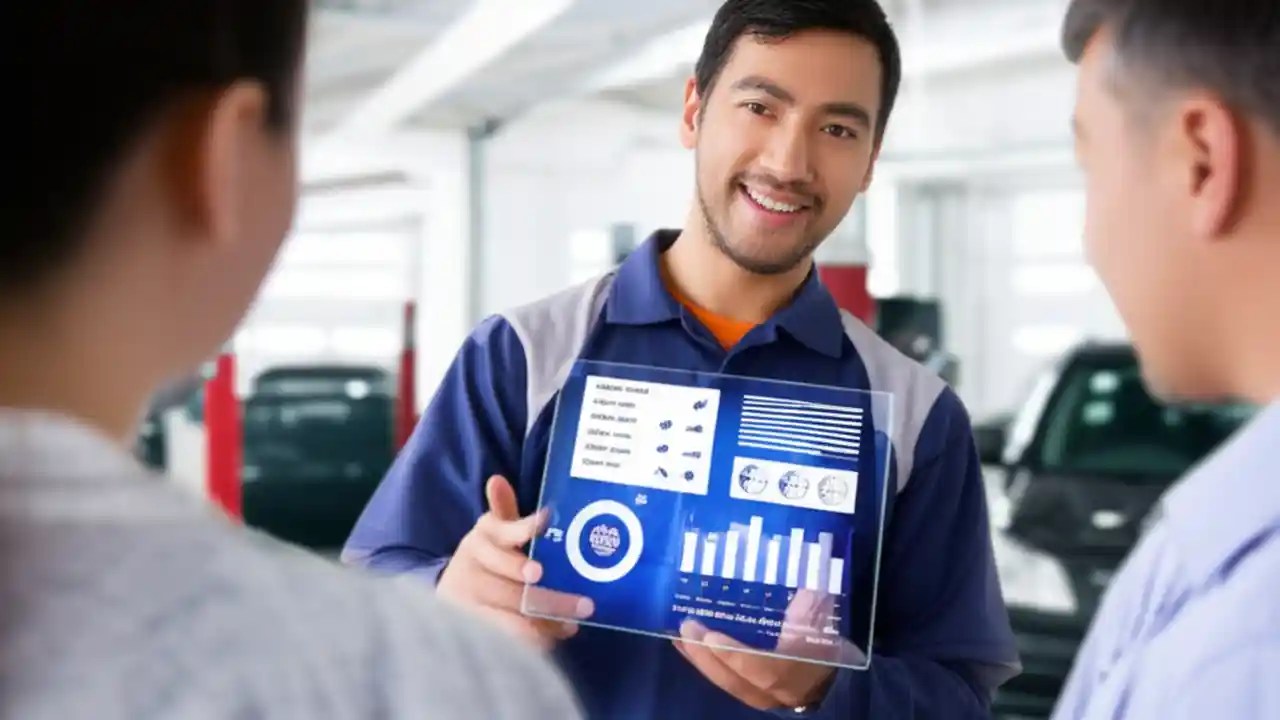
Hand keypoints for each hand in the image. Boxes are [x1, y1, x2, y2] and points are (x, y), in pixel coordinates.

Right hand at [438, 475, 593, 649]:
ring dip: (547, 619)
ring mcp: (470, 597)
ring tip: (573, 622)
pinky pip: (507, 635)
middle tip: (586, 604)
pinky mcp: (472, 623)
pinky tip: (554, 636)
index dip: (526, 529)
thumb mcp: (492, 532)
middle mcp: (473, 566)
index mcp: (483, 536)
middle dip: (551, 596)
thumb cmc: (486, 554)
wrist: (448, 588)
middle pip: (516, 585)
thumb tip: (497, 480)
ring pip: (513, 613)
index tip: (547, 523)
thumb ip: (504, 511)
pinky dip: (533, 636)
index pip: (504, 532)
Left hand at [673, 590, 863, 710]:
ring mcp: (771, 696)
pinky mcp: (757, 692)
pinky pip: (730, 682)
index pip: (769, 671)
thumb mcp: (824, 612)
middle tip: (687, 627)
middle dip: (709, 657)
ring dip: (701, 661)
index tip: (711, 637)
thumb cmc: (829, 630)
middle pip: (741, 682)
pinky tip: (686, 647)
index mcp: (806, 668)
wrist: (838, 662)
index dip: (738, 657)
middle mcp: (787, 691)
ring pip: (731, 684)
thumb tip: (801, 568)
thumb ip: (810, 599)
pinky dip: (706, 665)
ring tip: (678, 637)